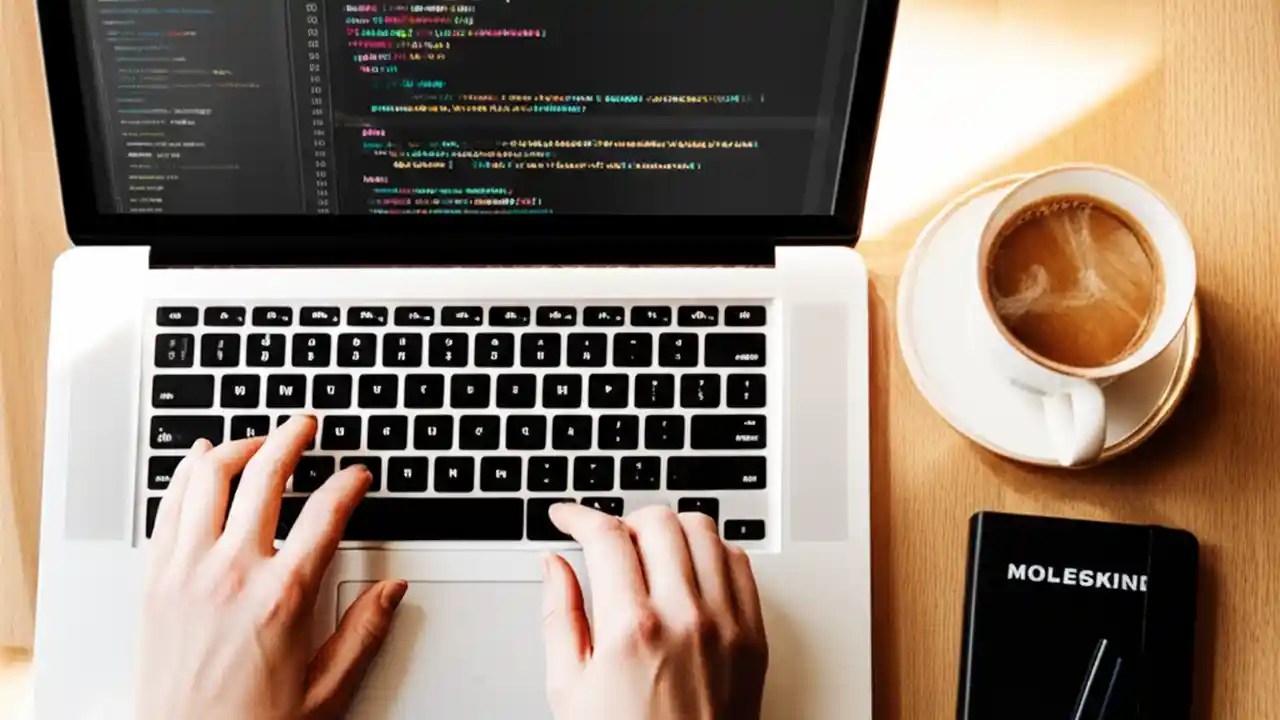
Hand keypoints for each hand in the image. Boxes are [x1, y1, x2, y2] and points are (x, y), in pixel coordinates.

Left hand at [139, 416, 406, 719]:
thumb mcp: (328, 690)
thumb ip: (365, 632)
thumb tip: (393, 591)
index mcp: (283, 597)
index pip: (326, 513)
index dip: (349, 484)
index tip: (358, 476)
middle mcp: (232, 574)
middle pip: (264, 476)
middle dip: (291, 438)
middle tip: (306, 424)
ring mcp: (186, 572)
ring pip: (208, 479)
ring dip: (236, 448)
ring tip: (256, 440)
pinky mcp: (155, 581)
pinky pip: (169, 507)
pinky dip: (186, 475)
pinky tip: (199, 465)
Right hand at [541, 503, 768, 719]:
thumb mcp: (569, 690)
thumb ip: (559, 615)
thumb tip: (553, 565)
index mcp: (631, 629)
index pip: (606, 536)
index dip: (579, 515)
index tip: (567, 516)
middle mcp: (685, 617)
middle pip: (657, 521)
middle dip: (624, 520)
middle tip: (607, 540)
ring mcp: (726, 623)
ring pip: (703, 530)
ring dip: (670, 529)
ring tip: (648, 550)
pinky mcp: (754, 635)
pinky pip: (739, 563)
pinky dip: (712, 552)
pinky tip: (689, 570)